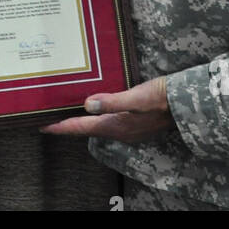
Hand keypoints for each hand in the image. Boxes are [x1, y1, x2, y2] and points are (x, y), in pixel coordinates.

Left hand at [40, 77, 172, 142]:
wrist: (187, 103)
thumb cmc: (162, 98)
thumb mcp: (137, 97)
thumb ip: (113, 102)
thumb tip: (87, 104)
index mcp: (116, 126)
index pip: (81, 127)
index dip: (61, 127)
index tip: (41, 126)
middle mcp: (120, 130)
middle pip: (86, 129)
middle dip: (67, 124)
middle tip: (49, 118)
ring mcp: (129, 128)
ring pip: (97, 126)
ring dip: (81, 121)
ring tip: (67, 112)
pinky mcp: (136, 122)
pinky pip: (109, 121)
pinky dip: (96, 116)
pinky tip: (95, 108)